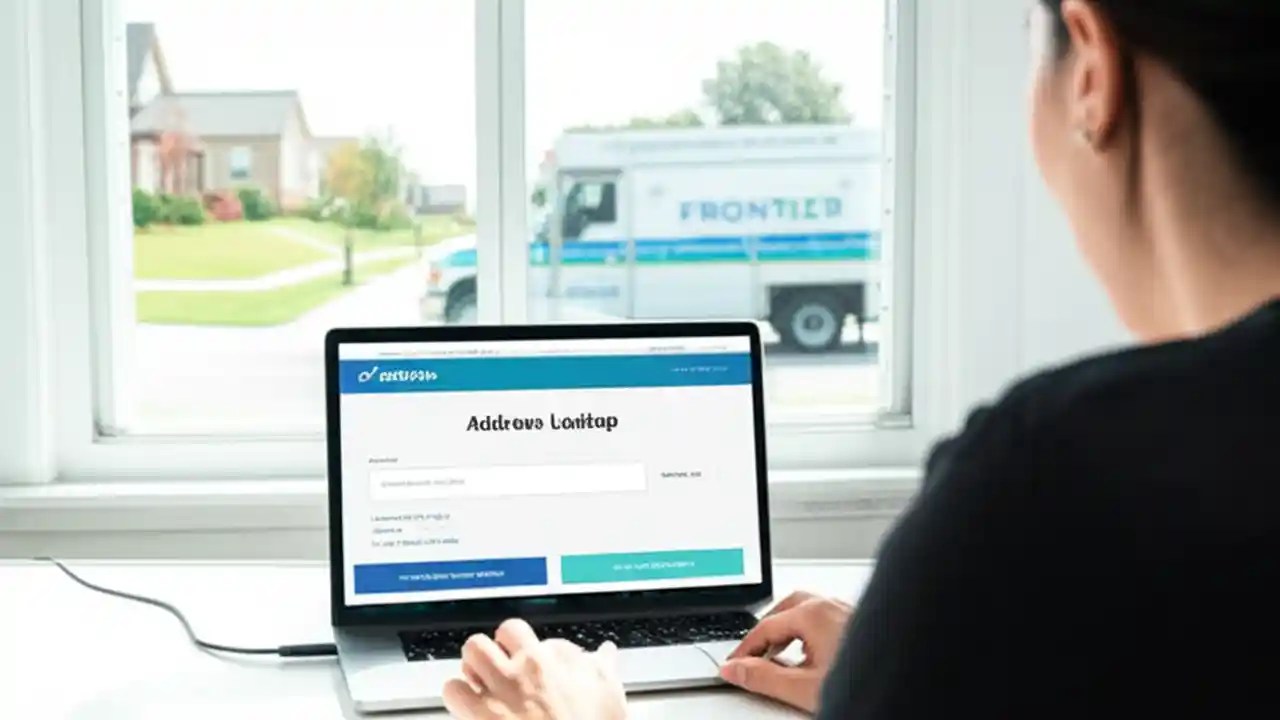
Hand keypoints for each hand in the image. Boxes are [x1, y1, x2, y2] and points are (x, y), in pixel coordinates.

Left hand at [443, 619, 626, 719]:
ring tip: (481, 682)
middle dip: (490, 651)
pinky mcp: (480, 716)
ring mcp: (499, 692)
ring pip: (471, 654)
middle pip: (490, 638)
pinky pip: (453, 690)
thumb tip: (606, 652)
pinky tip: (469, 706)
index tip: (526, 656)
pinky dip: (458, 695)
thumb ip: (603, 668)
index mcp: (549, 663)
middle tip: (498, 667)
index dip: (519, 644)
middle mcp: (521, 671)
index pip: (520, 631)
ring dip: (473, 667)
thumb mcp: (609, 695)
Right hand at [720, 591, 852, 712]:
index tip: (733, 665)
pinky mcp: (862, 622)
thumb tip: (735, 670)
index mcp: (814, 613)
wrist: (909, 685)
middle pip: (786, 608)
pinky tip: (812, 653)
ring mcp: (849, 611)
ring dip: (789, 629)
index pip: (766, 626)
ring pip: (808, 609)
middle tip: (753, 654)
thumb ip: (763, 678)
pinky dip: (810, 631)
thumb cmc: (865, 682)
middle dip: (766, 632)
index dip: (745, 648)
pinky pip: (826, 617)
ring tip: (779, 654)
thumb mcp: (803, 688)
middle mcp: (832, 605)